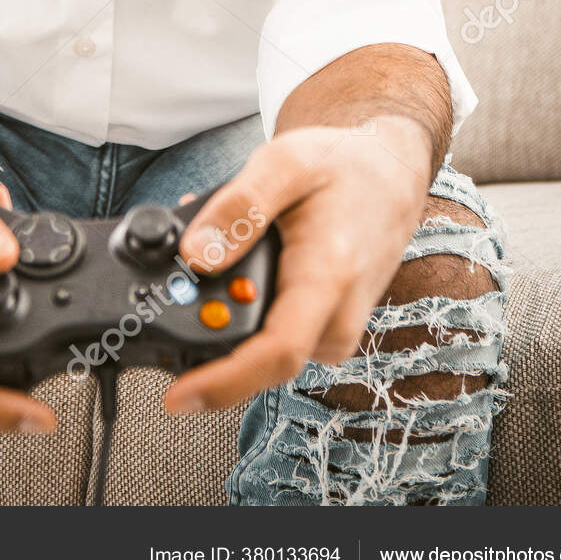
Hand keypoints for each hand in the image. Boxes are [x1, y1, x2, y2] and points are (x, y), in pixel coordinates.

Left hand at [164, 116, 431, 413]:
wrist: (388, 173)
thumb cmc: (343, 166)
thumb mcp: (285, 163)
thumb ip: (238, 208)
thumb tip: (195, 255)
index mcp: (329, 278)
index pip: (276, 353)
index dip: (223, 382)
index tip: (177, 397)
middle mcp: (336, 317)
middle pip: (255, 356)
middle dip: (201, 326)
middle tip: (172, 271)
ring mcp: (332, 328)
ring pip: (259, 343)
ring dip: (221, 308)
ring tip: (209, 247)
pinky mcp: (324, 328)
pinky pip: (271, 330)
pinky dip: (242, 303)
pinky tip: (234, 263)